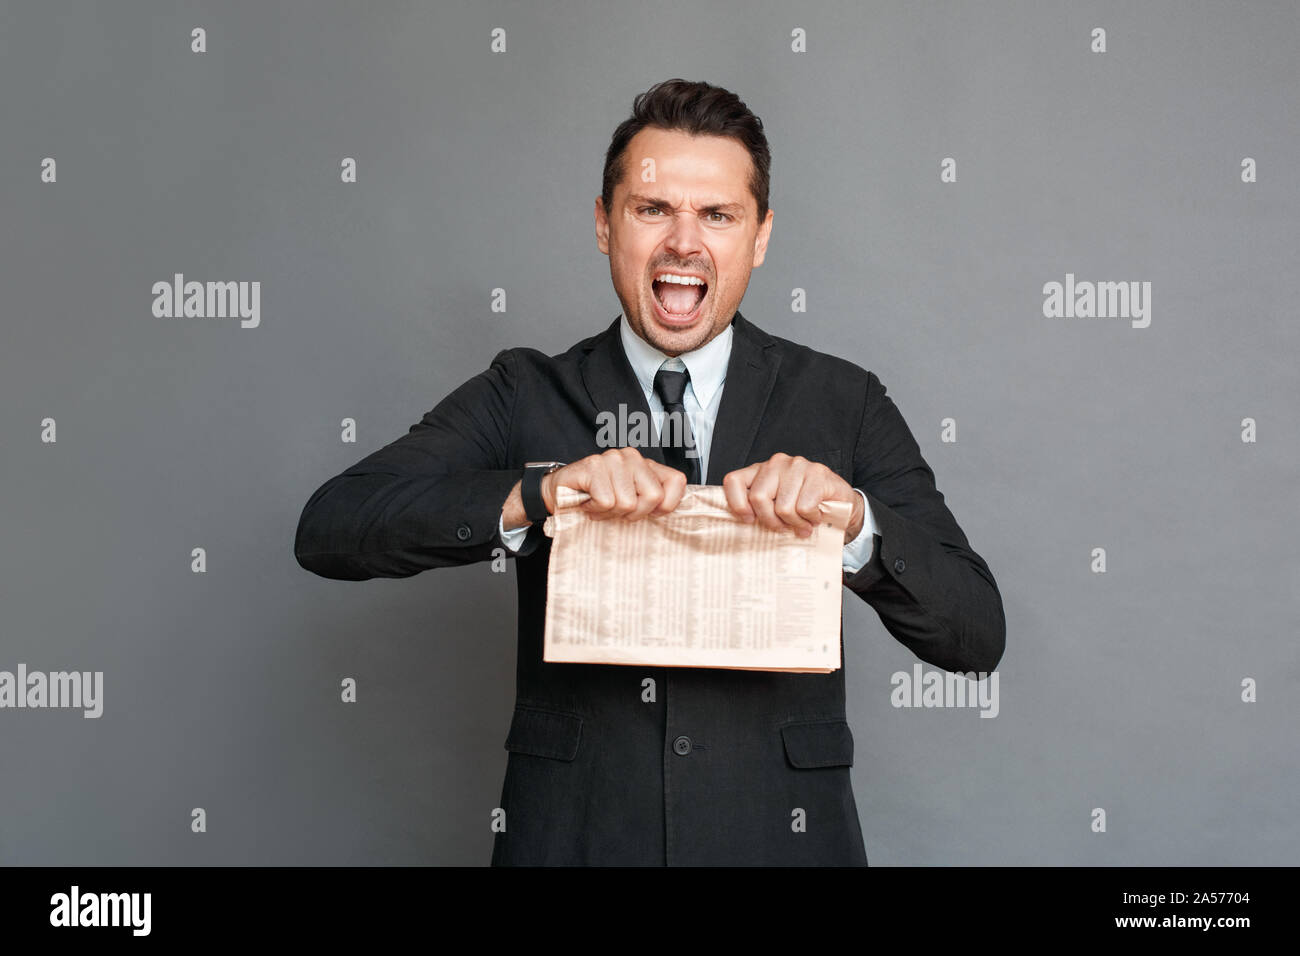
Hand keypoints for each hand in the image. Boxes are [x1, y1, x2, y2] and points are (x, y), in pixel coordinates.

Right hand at [542, 447, 687, 521]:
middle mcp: (632, 457)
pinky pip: (606, 502)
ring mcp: (612, 459)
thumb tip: (671, 512)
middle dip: (634, 513)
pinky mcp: (593, 466)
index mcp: (646, 464)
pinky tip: (588, 502)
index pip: (677, 481)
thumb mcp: (630, 500)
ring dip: (610, 513)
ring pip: (627, 502)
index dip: (666, 505)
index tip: (649, 512)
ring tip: (599, 506)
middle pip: (653, 496)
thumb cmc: (597, 499)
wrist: (558, 493)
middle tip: (616, 510)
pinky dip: (595, 510)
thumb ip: (652, 501)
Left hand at [722, 453, 863, 540]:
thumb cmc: (804, 506)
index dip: (737, 504)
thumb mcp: (776, 506)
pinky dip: (810, 519)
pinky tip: (815, 517)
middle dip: (771, 521)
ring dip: (795, 523)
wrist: (841, 503)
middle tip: (783, 528)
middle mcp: (776, 463)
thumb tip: (742, 527)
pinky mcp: (818, 473)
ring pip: (783, 507)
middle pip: (758, 497)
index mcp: (760, 470)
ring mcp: (798, 466)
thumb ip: (759, 509)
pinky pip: (804, 507)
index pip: (733, 481)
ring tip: (803, 524)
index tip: (749, 521)